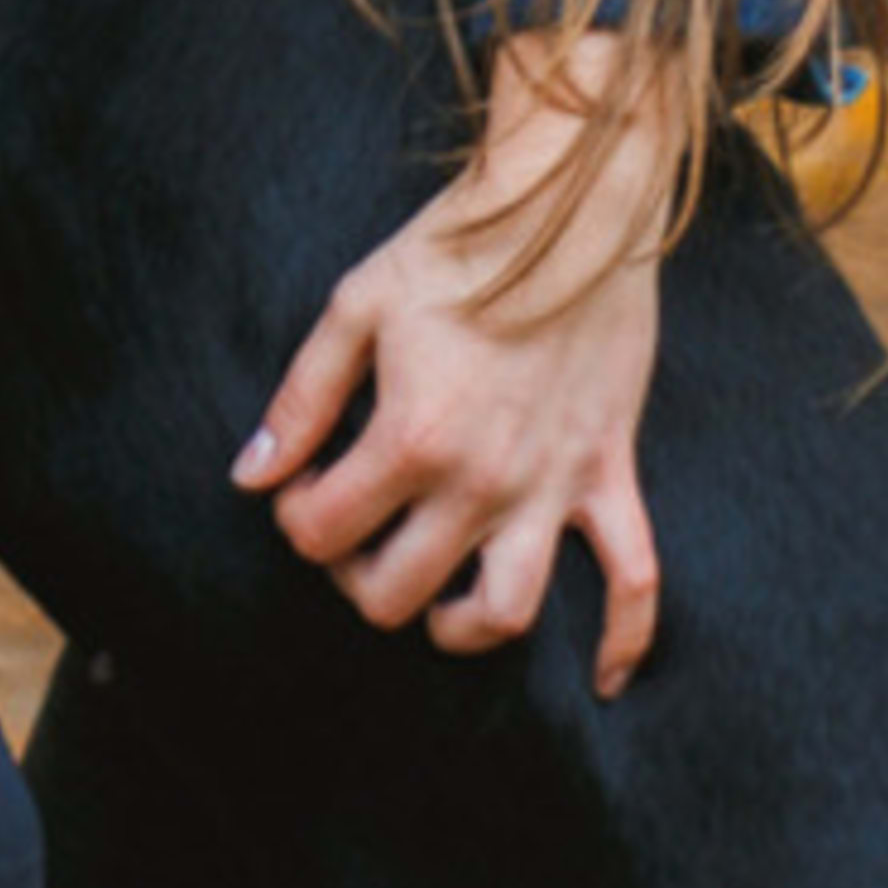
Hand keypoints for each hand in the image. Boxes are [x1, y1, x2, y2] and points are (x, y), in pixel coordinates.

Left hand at [234, 31, 671, 694]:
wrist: (567, 207)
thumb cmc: (453, 249)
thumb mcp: (355, 308)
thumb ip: (301, 400)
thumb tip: (251, 475)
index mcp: (412, 438)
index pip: (324, 531)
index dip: (295, 517)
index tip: (299, 486)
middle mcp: (482, 482)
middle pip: (399, 591)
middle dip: (357, 575)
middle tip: (354, 531)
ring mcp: (552, 486)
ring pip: (506, 613)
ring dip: (461, 626)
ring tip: (436, 600)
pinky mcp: (608, 473)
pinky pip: (635, 579)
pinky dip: (624, 640)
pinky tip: (601, 680)